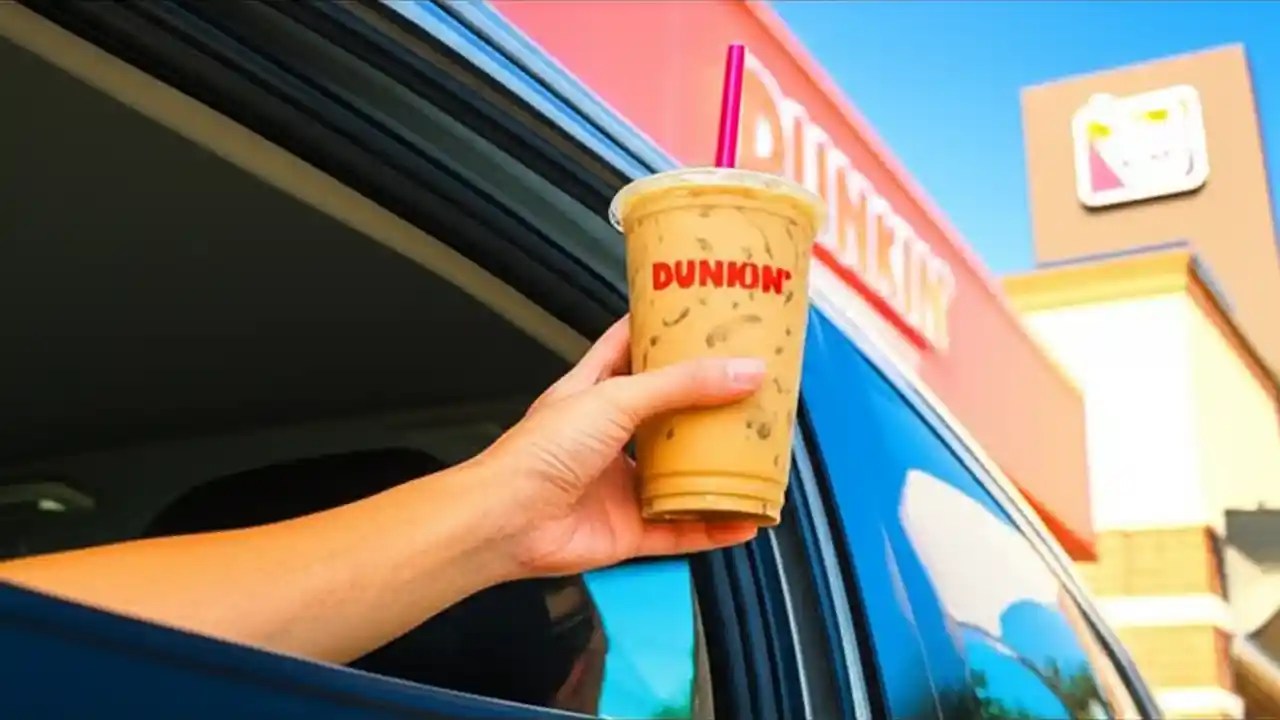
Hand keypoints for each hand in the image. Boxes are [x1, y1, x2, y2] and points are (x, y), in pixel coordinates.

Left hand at [477, 316, 766, 577]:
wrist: (507, 521)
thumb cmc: (537, 453)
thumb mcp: (615, 399)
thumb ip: (681, 385)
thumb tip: (742, 370)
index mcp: (594, 392)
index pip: (630, 348)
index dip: (662, 329)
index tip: (702, 315)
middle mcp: (608, 436)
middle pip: (667, 414)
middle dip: (706, 404)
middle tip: (750, 387)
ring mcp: (619, 484)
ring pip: (679, 475)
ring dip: (715, 470)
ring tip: (759, 456)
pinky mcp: (628, 530)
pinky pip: (681, 529)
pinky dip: (714, 526)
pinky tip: (745, 521)